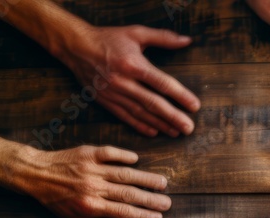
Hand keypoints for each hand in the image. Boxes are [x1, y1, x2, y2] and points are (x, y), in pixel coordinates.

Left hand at [10, 145, 170, 217]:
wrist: (33, 174)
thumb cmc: (54, 200)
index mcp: (90, 205)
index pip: (123, 212)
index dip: (143, 216)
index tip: (158, 217)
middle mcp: (93, 187)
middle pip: (129, 194)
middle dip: (151, 199)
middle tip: (168, 203)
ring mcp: (91, 169)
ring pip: (124, 174)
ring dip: (145, 179)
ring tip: (162, 183)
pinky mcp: (88, 153)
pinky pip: (110, 153)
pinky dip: (124, 156)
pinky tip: (137, 160)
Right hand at [54, 25, 199, 136]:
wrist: (75, 46)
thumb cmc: (109, 38)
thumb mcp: (136, 33)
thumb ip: (163, 37)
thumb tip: (187, 40)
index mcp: (133, 64)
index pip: (161, 83)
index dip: (180, 95)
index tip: (194, 106)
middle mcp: (123, 81)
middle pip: (152, 102)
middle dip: (173, 117)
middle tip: (189, 128)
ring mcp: (113, 93)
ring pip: (140, 113)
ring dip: (160, 124)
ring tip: (176, 132)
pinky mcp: (105, 100)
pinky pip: (125, 116)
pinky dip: (140, 126)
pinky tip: (154, 132)